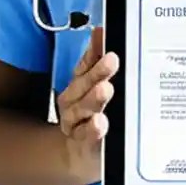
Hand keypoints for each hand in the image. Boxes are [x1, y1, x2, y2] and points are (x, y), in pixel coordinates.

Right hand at [56, 27, 118, 168]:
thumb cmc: (92, 112)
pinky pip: (86, 136)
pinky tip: (100, 123)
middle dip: (97, 73)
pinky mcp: (84, 143)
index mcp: (78, 84)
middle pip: (84, 85)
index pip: (85, 64)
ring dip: (94, 99)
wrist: (81, 153)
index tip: (104, 36)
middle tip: (112, 62)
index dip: (93, 51)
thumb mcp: (94, 84)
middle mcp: (73, 102)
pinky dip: (92, 129)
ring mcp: (76, 123)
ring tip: (106, 90)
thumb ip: (96, 59)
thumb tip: (101, 30)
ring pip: (83, 109)